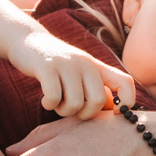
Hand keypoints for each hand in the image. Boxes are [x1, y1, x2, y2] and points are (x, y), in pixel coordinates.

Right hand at [5, 29, 135, 119]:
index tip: (113, 114)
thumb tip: (114, 110)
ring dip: (63, 111)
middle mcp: (86, 64)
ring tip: (57, 103)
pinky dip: (49, 105)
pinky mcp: (46, 67)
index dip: (127, 102)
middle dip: (84, 114)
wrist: (29, 41)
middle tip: (72, 110)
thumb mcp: (81, 74)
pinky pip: (54, 97)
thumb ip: (97, 90)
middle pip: (98, 100)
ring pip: (75, 103)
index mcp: (98, 67)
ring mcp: (66, 64)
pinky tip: (46, 101)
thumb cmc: (58, 66)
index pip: (126, 82)